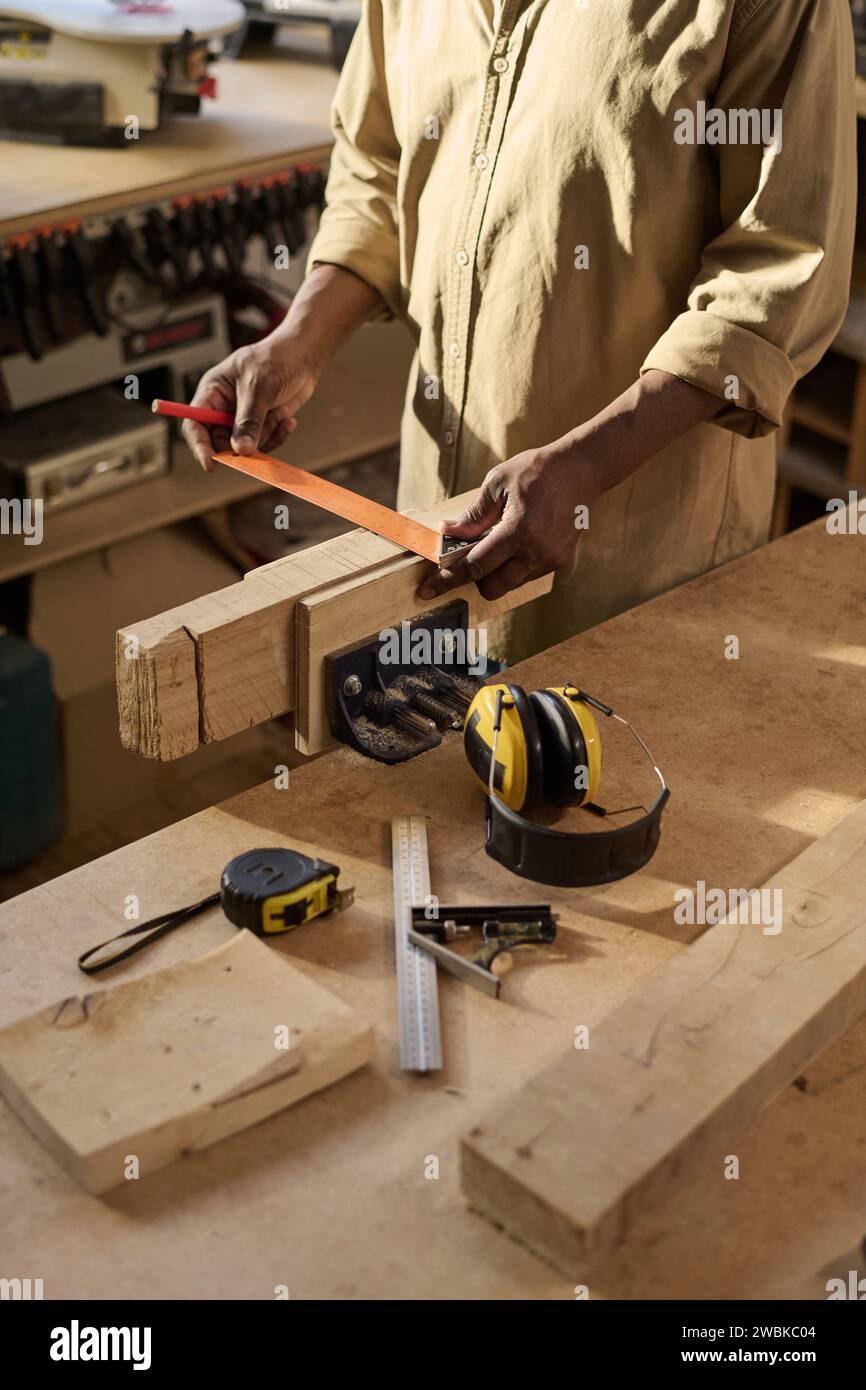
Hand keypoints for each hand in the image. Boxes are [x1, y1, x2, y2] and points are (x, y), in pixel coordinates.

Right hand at [182, 336, 319, 472]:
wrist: (303, 356)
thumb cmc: (275, 359)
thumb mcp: (258, 388)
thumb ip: (249, 420)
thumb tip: (242, 450)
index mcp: (213, 391)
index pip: (195, 422)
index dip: (199, 445)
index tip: (211, 463)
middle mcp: (225, 407)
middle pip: (219, 440)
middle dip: (238, 448)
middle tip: (253, 454)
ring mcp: (244, 417)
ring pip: (246, 445)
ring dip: (265, 436)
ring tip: (279, 416)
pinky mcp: (263, 424)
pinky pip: (265, 442)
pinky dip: (277, 435)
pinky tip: (287, 419)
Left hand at [418, 446, 594, 601]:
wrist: (581, 470)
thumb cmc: (537, 471)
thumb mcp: (497, 483)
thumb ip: (473, 515)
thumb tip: (448, 533)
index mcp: (518, 532)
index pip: (475, 566)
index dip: (448, 579)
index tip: (428, 591)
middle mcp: (536, 552)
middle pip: (492, 588)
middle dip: (475, 580)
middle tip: (468, 559)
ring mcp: (550, 559)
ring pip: (510, 584)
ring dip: (496, 573)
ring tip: (497, 543)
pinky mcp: (559, 561)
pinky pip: (526, 575)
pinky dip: (514, 566)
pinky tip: (516, 542)